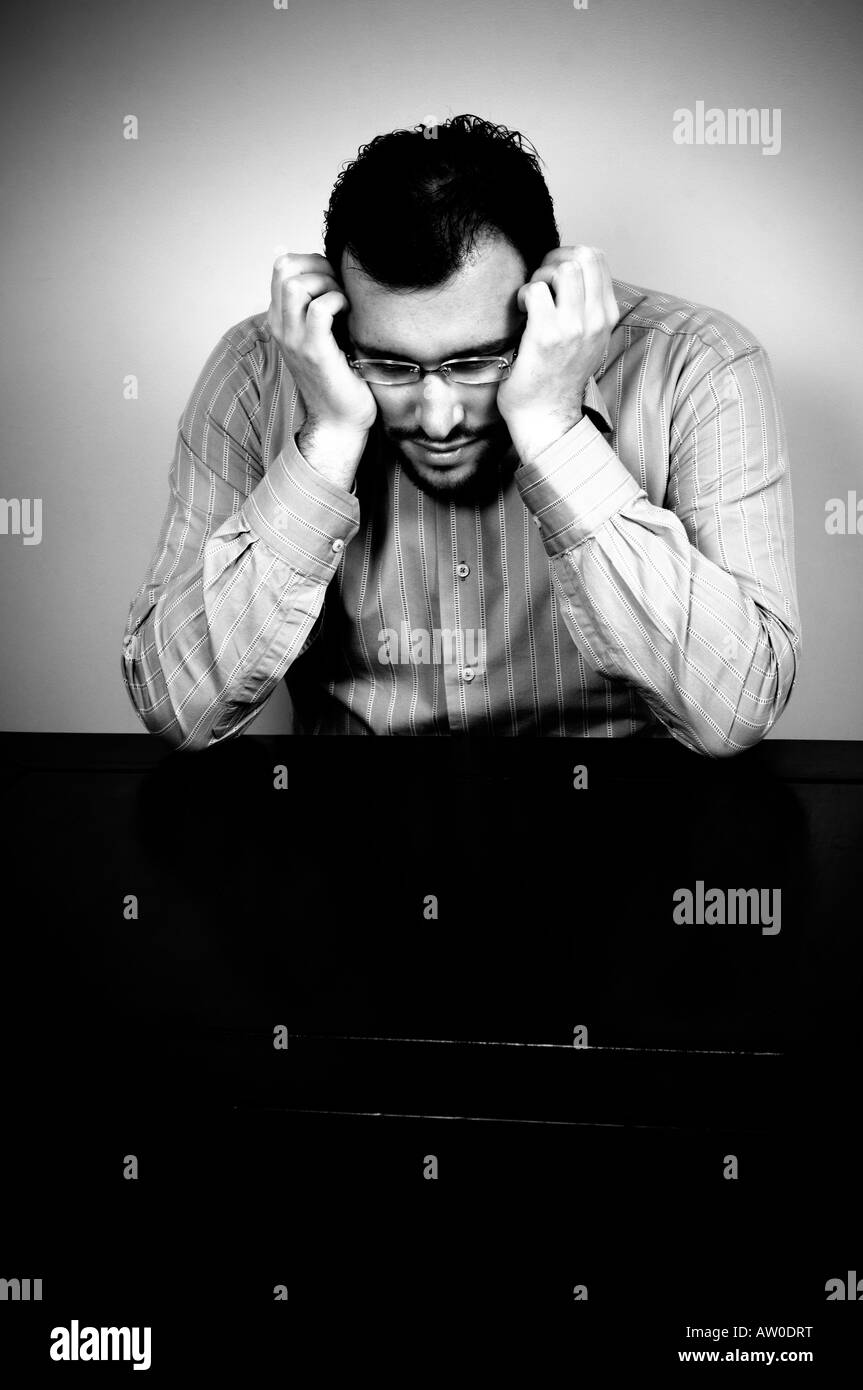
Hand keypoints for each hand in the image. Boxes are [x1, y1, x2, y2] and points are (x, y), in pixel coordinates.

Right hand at [267, 252, 377, 435]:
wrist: (339, 420)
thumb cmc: (341, 376)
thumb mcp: (325, 334)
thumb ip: (321, 304)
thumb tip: (331, 270)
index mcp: (280, 320)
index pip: (282, 267)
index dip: (312, 262)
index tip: (334, 281)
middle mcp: (281, 327)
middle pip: (284, 268)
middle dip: (318, 266)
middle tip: (339, 288)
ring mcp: (294, 340)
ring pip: (296, 284)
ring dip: (326, 283)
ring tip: (343, 302)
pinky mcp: (314, 352)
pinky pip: (319, 309)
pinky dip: (337, 301)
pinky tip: (349, 314)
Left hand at [497, 245, 618, 462]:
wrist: (546, 414)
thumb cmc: (558, 377)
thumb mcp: (587, 340)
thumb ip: (586, 307)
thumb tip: (569, 270)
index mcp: (607, 317)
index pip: (597, 258)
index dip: (570, 254)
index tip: (553, 273)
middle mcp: (596, 320)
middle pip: (582, 257)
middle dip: (554, 260)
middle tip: (540, 282)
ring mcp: (574, 328)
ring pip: (563, 269)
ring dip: (540, 276)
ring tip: (532, 299)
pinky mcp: (547, 336)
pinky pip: (536, 290)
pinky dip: (524, 295)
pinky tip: (522, 312)